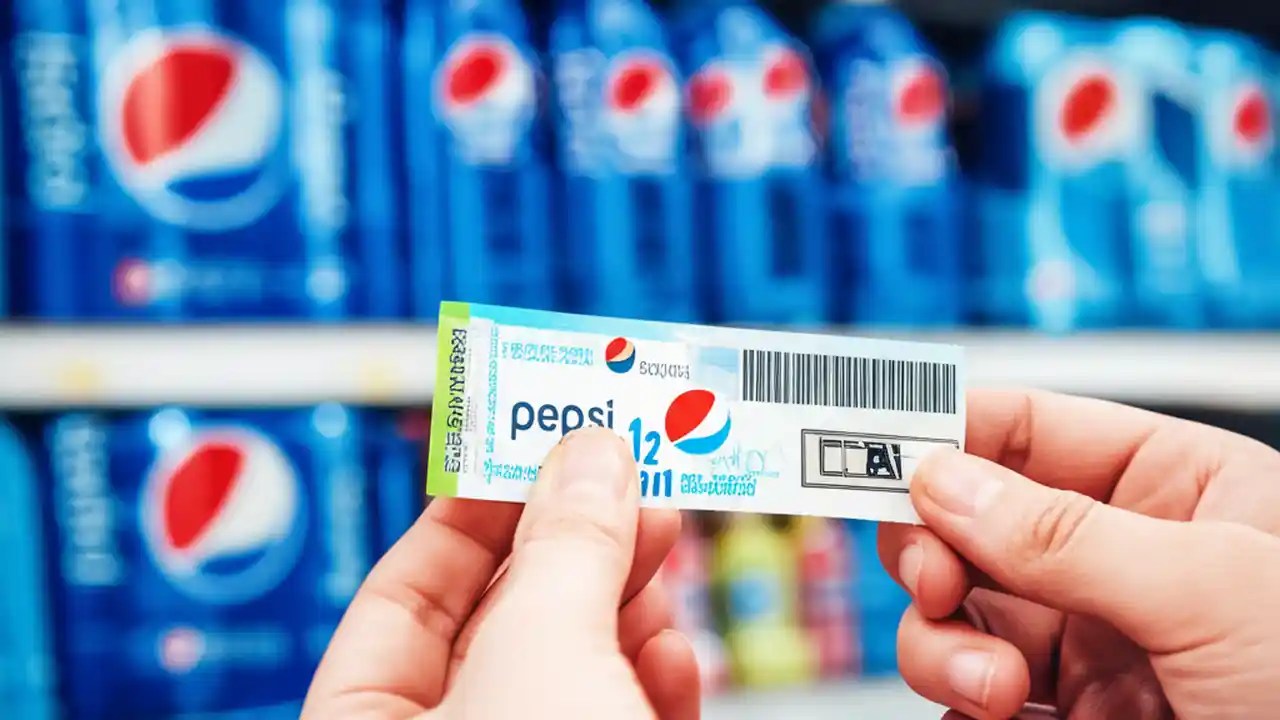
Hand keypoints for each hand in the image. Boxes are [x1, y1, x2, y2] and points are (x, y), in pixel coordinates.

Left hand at [303, 427, 700, 719]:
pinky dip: (650, 678)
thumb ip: (564, 548)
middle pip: (503, 620)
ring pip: (572, 667)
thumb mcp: (543, 655)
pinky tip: (670, 651)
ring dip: (627, 600)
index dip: (470, 508)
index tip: (535, 446)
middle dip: (572, 543)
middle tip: (622, 471)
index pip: (402, 594)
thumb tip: (590, 455)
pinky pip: (618, 716)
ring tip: (660, 534)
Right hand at [880, 390, 1279, 719]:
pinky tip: (989, 719)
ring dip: (946, 645)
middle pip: (970, 522)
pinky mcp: (1076, 717)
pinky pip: (971, 696)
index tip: (870, 455)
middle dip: (935, 552)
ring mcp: (1095, 643)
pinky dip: (955, 705)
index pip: (1029, 430)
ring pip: (960, 613)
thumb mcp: (1215, 591)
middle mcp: (1122, 558)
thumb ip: (1067, 534)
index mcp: (1177, 488)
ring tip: (994, 689)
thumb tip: (946, 480)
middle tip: (935, 581)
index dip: (945, 434)